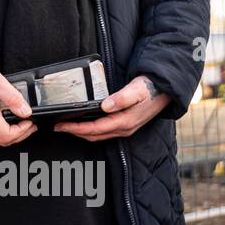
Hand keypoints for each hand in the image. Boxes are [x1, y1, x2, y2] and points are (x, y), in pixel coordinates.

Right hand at [0, 61, 37, 146]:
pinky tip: (7, 120)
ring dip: (10, 135)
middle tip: (29, 125)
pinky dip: (1, 130)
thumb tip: (25, 112)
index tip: (29, 122)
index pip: (6, 135)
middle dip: (19, 136)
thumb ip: (13, 98)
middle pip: (1, 141)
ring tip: (21, 125)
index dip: (21, 132)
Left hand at [53, 75, 169, 139]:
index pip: (95, 128)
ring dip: (82, 133)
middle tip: (58, 127)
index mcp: (124, 121)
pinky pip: (104, 132)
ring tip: (67, 126)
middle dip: (74, 133)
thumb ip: (122, 98)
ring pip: (98, 135)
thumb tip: (106, 106)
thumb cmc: (151, 88)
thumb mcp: (137, 89)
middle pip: (94, 135)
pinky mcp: (125, 124)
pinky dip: (91, 130)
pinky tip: (84, 124)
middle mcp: (123, 128)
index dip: (76, 128)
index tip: (62, 125)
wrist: (166, 89)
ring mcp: (125, 128)